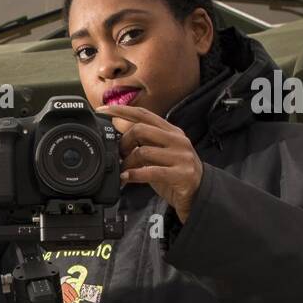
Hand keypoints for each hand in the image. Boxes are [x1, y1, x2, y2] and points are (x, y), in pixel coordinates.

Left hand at [101, 103, 203, 222]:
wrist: (200, 193)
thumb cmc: (175, 173)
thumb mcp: (158, 153)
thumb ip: (142, 142)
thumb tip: (118, 130)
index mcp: (171, 131)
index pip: (143, 114)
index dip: (121, 110)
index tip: (102, 110)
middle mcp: (177, 140)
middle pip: (140, 129)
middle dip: (123, 143)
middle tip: (119, 156)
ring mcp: (181, 156)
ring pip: (142, 151)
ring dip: (126, 163)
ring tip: (124, 171)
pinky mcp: (182, 174)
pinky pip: (151, 171)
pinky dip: (134, 175)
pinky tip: (126, 178)